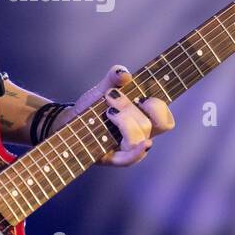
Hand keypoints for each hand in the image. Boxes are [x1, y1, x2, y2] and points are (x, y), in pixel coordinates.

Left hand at [56, 64, 174, 166]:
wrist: (69, 121)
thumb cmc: (91, 107)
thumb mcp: (103, 88)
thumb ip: (114, 77)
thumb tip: (124, 74)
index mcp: (143, 122)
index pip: (165, 122)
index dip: (158, 108)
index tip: (142, 98)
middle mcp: (139, 138)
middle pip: (149, 125)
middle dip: (129, 107)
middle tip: (110, 98)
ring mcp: (126, 151)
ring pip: (138, 138)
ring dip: (124, 120)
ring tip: (108, 112)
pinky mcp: (111, 159)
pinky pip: (129, 160)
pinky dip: (138, 152)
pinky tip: (143, 144)